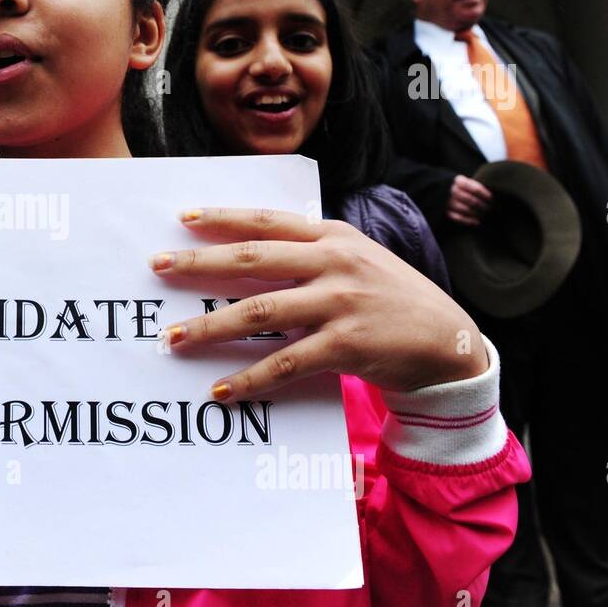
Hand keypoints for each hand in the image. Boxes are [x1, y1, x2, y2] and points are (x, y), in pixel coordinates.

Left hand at [151, 208, 488, 398]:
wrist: (450, 343)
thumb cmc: (393, 300)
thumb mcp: (359, 258)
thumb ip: (313, 250)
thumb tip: (253, 248)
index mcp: (333, 236)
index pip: (267, 221)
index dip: (223, 218)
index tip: (182, 218)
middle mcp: (334, 262)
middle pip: (252, 259)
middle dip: (199, 263)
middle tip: (157, 267)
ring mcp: (340, 303)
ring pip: (259, 312)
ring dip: (209, 327)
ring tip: (173, 339)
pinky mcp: (346, 346)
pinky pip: (284, 363)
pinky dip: (249, 378)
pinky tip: (221, 389)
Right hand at [447, 174, 491, 225]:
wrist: (446, 191)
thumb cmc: (464, 187)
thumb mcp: (469, 182)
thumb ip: (478, 186)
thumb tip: (493, 197)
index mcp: (459, 181)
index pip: (475, 188)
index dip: (485, 195)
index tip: (492, 199)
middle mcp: (452, 191)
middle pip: (471, 200)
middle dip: (482, 205)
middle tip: (490, 208)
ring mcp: (448, 202)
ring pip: (465, 209)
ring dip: (477, 213)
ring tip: (486, 215)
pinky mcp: (446, 211)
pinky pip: (458, 218)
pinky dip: (469, 221)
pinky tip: (477, 222)